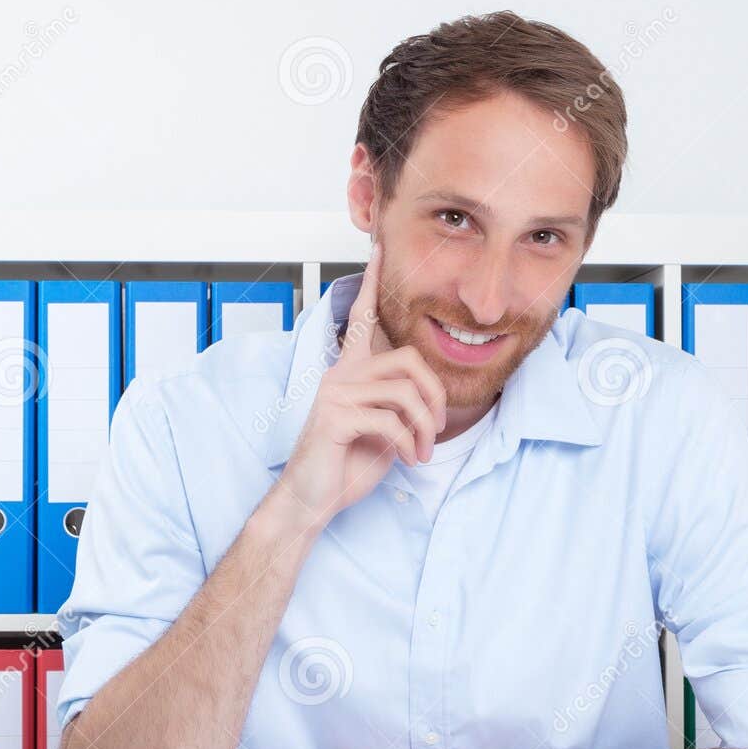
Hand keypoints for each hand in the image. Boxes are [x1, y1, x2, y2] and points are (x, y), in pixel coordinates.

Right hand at [273, 242, 447, 530]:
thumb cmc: (345, 464)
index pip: (359, 320)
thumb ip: (398, 403)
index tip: (378, 249)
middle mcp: (339, 376)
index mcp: (348, 373)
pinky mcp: (335, 418)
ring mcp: (335, 395)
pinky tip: (408, 459)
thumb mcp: (381, 428)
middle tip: (437, 428)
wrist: (311, 500)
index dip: (370, 285)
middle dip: (435, 396)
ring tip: (422, 451)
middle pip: (408, 360)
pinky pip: (390, 420)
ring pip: (405, 392)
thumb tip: (428, 394)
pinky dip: (409, 443)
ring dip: (425, 427)